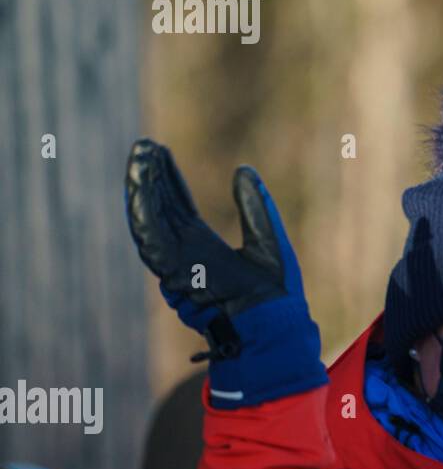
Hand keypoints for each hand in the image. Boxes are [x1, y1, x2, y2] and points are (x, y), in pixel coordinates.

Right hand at [124, 139, 325, 408]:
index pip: (176, 206)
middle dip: (149, 178)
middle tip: (143, 145)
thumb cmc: (274, 291)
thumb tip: (243, 170)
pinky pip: (154, 243)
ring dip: (141, 190)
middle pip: (158, 209)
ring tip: (140, 158)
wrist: (277, 323)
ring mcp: (177, 265)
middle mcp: (183, 255)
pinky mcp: (178, 274)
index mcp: (200, 246)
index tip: (158, 151)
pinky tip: (140, 190)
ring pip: (148, 223)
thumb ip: (254, 206)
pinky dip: (144, 216)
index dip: (166, 179)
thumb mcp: (266, 237)